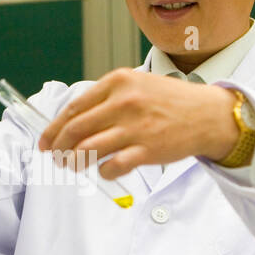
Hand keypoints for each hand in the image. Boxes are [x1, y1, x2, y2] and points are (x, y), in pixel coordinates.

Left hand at [38, 68, 239, 179]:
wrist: (208, 114)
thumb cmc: (170, 101)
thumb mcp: (137, 85)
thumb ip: (107, 98)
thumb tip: (73, 120)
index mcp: (118, 82)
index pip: (74, 107)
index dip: (54, 128)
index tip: (46, 140)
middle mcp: (124, 102)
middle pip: (76, 129)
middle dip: (59, 147)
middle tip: (55, 156)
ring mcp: (135, 127)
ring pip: (89, 149)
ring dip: (74, 161)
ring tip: (72, 166)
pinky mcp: (147, 150)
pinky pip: (112, 166)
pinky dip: (103, 172)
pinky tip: (103, 171)